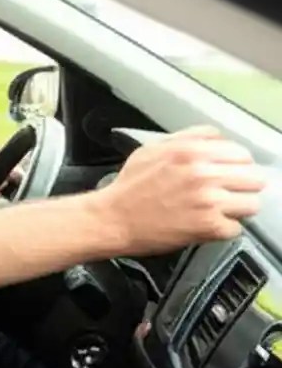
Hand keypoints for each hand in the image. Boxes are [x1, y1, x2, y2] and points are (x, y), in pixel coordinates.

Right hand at [94, 125, 266, 254]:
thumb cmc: (129, 186)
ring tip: (219, 210)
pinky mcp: (209, 227)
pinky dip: (223, 228)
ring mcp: (209, 201)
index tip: (227, 171)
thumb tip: (216, 138)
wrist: (113, 218)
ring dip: (237, 207)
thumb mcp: (152, 148)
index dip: (234, 162)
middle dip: (241, 184)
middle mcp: (203, 173)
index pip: (239, 151)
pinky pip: (236, 228)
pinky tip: (206, 224)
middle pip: (254, 176)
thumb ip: (186, 139)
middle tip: (225, 192)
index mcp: (190, 151)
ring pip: (252, 203)